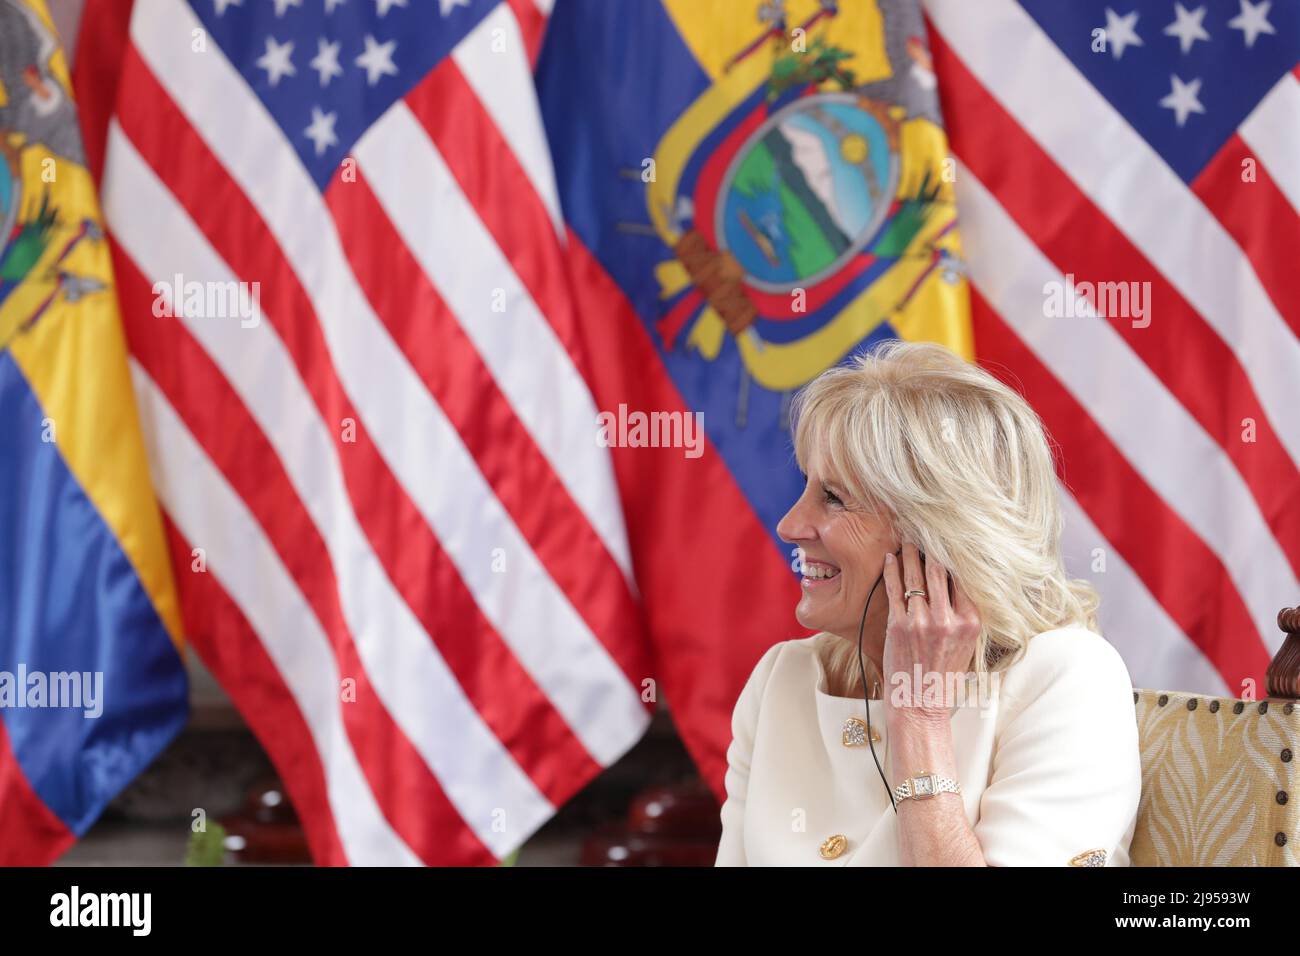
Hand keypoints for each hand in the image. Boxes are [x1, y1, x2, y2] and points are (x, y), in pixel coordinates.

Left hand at [881, 541, 981, 724]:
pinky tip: (889, 558)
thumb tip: (957, 580)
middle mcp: (948, 620)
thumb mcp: (966, 644)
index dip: (953, 555)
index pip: (963, 578)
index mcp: (971, 622)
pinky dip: (891, 570)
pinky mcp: (897, 625)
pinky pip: (894, 589)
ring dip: (909, 554)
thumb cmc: (942, 674)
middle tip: (923, 529)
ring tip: (907, 539)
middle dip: (931, 547)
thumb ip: (964, 614)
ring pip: (915, 576)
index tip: (945, 539)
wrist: (920, 704)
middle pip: (940, 571)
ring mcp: (921, 622)